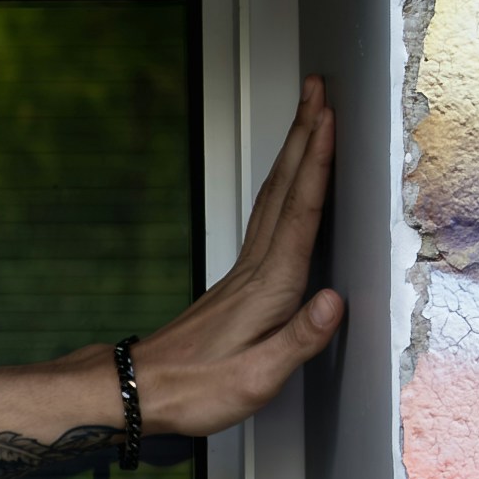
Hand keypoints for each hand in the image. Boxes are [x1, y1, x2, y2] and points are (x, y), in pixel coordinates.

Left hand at [125, 76, 346, 443]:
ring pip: (274, 195)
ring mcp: (245, 270)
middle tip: (318, 89)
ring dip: (293, 151)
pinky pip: (266, 214)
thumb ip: (299, 340)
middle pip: (285, 188)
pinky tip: (288, 179)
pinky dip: (283, 184)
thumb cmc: (197, 389)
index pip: (300, 214)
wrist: (143, 389)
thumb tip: (336, 301)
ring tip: (309, 116)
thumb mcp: (256, 380)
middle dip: (304, 135)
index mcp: (269, 289)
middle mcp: (256, 269)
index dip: (317, 165)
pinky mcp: (239, 279)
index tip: (330, 120)